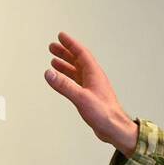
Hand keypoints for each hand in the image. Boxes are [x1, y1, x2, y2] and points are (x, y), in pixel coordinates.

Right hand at [44, 32, 138, 155]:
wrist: (114, 128)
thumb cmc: (104, 113)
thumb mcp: (81, 98)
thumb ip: (64, 85)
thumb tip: (49, 73)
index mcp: (94, 74)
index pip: (81, 53)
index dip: (70, 43)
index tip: (61, 36)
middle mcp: (93, 78)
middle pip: (78, 60)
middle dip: (65, 52)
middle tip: (52, 47)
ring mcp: (92, 87)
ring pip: (76, 70)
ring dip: (65, 64)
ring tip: (53, 60)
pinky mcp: (90, 96)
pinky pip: (76, 81)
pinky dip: (68, 77)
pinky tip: (61, 79)